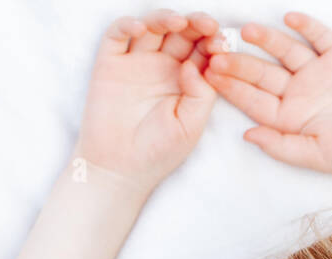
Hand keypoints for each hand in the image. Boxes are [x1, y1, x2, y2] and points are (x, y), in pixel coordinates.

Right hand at [73, 10, 220, 196]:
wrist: (120, 169)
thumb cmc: (159, 152)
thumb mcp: (191, 125)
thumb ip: (201, 94)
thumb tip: (194, 64)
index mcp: (188, 81)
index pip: (204, 50)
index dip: (213, 42)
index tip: (221, 44)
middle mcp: (164, 66)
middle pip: (182, 33)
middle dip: (196, 24)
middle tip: (207, 25)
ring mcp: (137, 62)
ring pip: (153, 26)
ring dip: (166, 18)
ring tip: (178, 22)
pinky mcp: (110, 63)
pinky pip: (118, 34)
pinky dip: (128, 24)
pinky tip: (141, 28)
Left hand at [201, 11, 331, 177]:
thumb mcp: (316, 157)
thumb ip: (280, 145)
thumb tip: (246, 135)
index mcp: (289, 118)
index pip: (253, 100)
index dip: (231, 88)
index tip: (209, 75)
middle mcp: (299, 93)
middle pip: (263, 73)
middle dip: (240, 63)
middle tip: (216, 51)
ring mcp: (319, 72)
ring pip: (286, 52)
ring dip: (267, 40)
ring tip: (247, 30)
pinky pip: (319, 37)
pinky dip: (306, 27)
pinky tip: (289, 19)